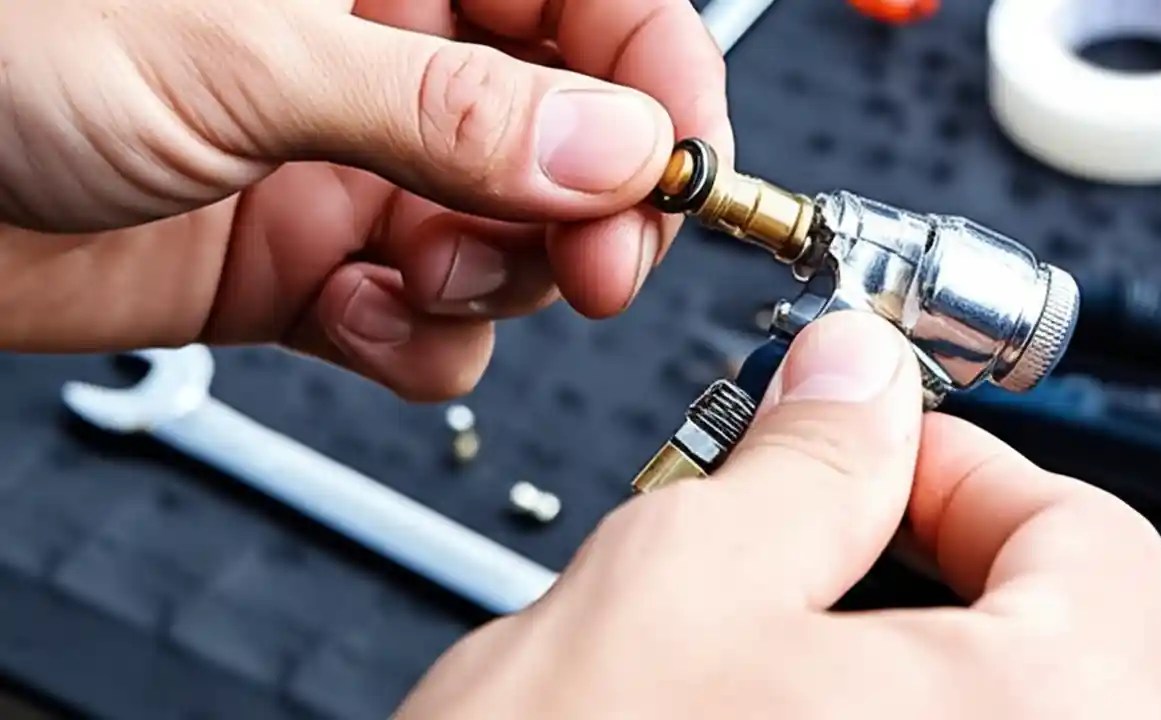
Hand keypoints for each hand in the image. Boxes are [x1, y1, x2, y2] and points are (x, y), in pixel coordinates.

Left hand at [0, 0, 728, 398]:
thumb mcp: (241, 57)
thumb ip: (446, 113)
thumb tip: (614, 151)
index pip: (596, 5)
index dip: (659, 85)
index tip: (679, 172)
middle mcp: (384, 55)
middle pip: (572, 135)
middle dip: (591, 209)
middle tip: (592, 264)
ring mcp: (353, 163)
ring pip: (509, 237)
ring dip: (495, 281)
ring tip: (421, 280)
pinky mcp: (311, 261)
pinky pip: (422, 314)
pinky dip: (415, 339)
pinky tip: (361, 320)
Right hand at [396, 311, 1160, 719]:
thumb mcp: (679, 581)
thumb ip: (803, 460)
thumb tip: (854, 380)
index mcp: (1039, 719)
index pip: (1091, 540)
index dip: (962, 464)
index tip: (867, 454)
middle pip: (1087, 639)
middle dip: (951, 558)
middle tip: (828, 536)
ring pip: (1021, 718)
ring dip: (925, 652)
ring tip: (792, 640)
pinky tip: (786, 716)